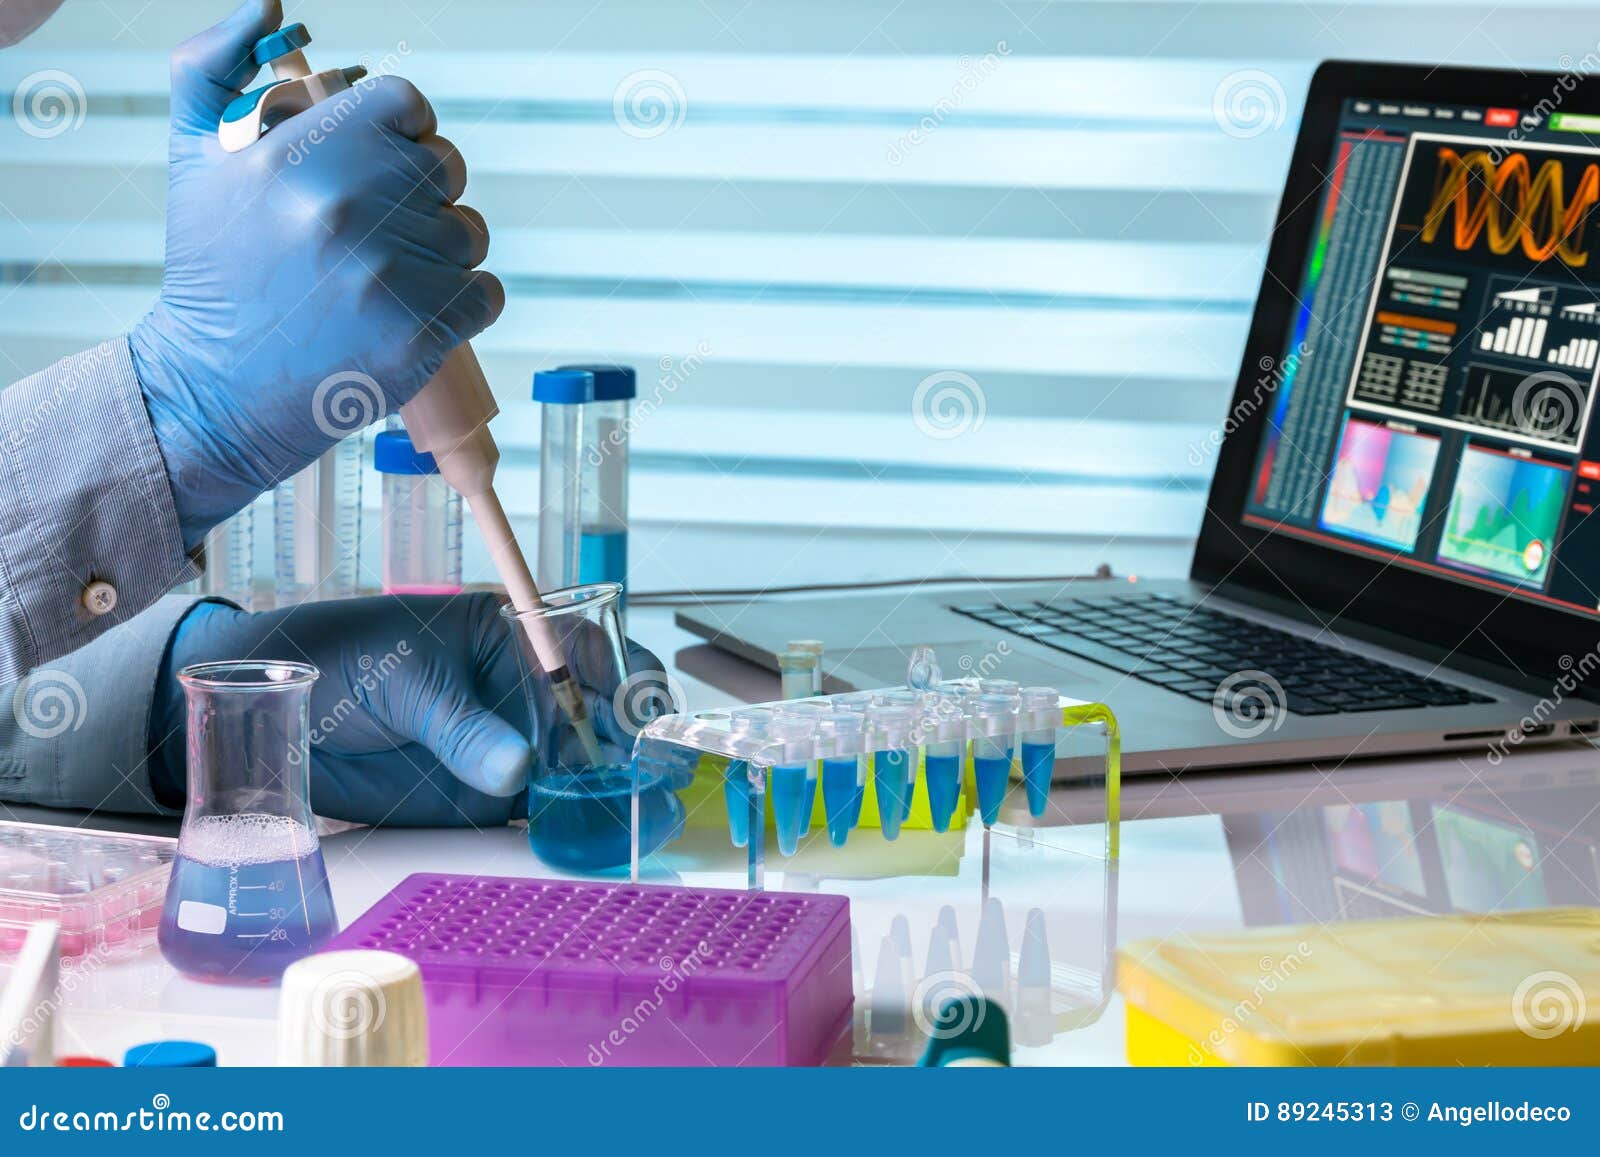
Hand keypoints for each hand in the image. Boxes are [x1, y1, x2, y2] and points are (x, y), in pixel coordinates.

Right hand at [129, 0, 503, 548]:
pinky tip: (410, 314)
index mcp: (300, 150)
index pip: (408, 103)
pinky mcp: (420, 334)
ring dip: (442, 252)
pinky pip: (487, 292)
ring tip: (382, 279)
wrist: (214, 390)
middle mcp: (347, 205)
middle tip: (372, 233)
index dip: (401, 133)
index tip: (377, 166)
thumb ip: (216, 64)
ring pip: (470, 230)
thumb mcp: (194, 156)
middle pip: (446, 166)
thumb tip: (269, 6)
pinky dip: (462, 304)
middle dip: (419, 195)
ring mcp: (389, 273)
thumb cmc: (215, 271)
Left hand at [150, 593, 670, 827]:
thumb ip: (461, 725)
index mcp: (513, 633)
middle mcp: (524, 688)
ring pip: (581, 765)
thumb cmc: (338, 661)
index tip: (645, 710)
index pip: (590, 648)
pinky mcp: (489, 793)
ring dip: (611, 788)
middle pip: (600, 713)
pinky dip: (570, 824)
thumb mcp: (403, 682)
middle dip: (632, 742)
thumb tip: (518, 769)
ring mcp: (510, 741)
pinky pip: (542, 810)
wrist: (275, 714)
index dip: (629, 676)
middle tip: (649, 775)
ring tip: (635, 812)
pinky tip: (592, 835)